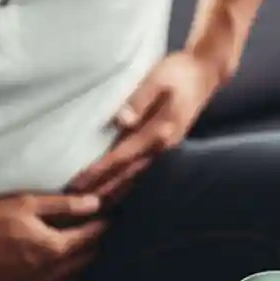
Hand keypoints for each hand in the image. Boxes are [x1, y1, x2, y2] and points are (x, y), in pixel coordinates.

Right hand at [0, 193, 107, 280]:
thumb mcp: (26, 203)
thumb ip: (64, 205)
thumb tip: (95, 203)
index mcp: (55, 249)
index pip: (90, 237)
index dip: (102, 226)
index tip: (109, 217)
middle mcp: (50, 275)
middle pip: (84, 261)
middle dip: (94, 246)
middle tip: (98, 234)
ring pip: (70, 280)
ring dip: (79, 266)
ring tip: (82, 252)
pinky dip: (61, 280)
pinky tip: (57, 272)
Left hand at [66, 51, 224, 200]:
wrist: (204, 73)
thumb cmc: (178, 72)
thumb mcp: (157, 79)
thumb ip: (139, 100)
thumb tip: (122, 120)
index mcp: (158, 131)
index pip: (121, 157)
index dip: (98, 171)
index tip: (77, 183)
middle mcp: (162, 146)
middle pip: (126, 175)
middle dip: (101, 190)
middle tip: (75, 204)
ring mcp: (164, 149)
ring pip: (135, 178)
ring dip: (113, 193)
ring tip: (90, 207)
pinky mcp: (164, 146)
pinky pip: (141, 172)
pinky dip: (126, 184)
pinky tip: (114, 193)